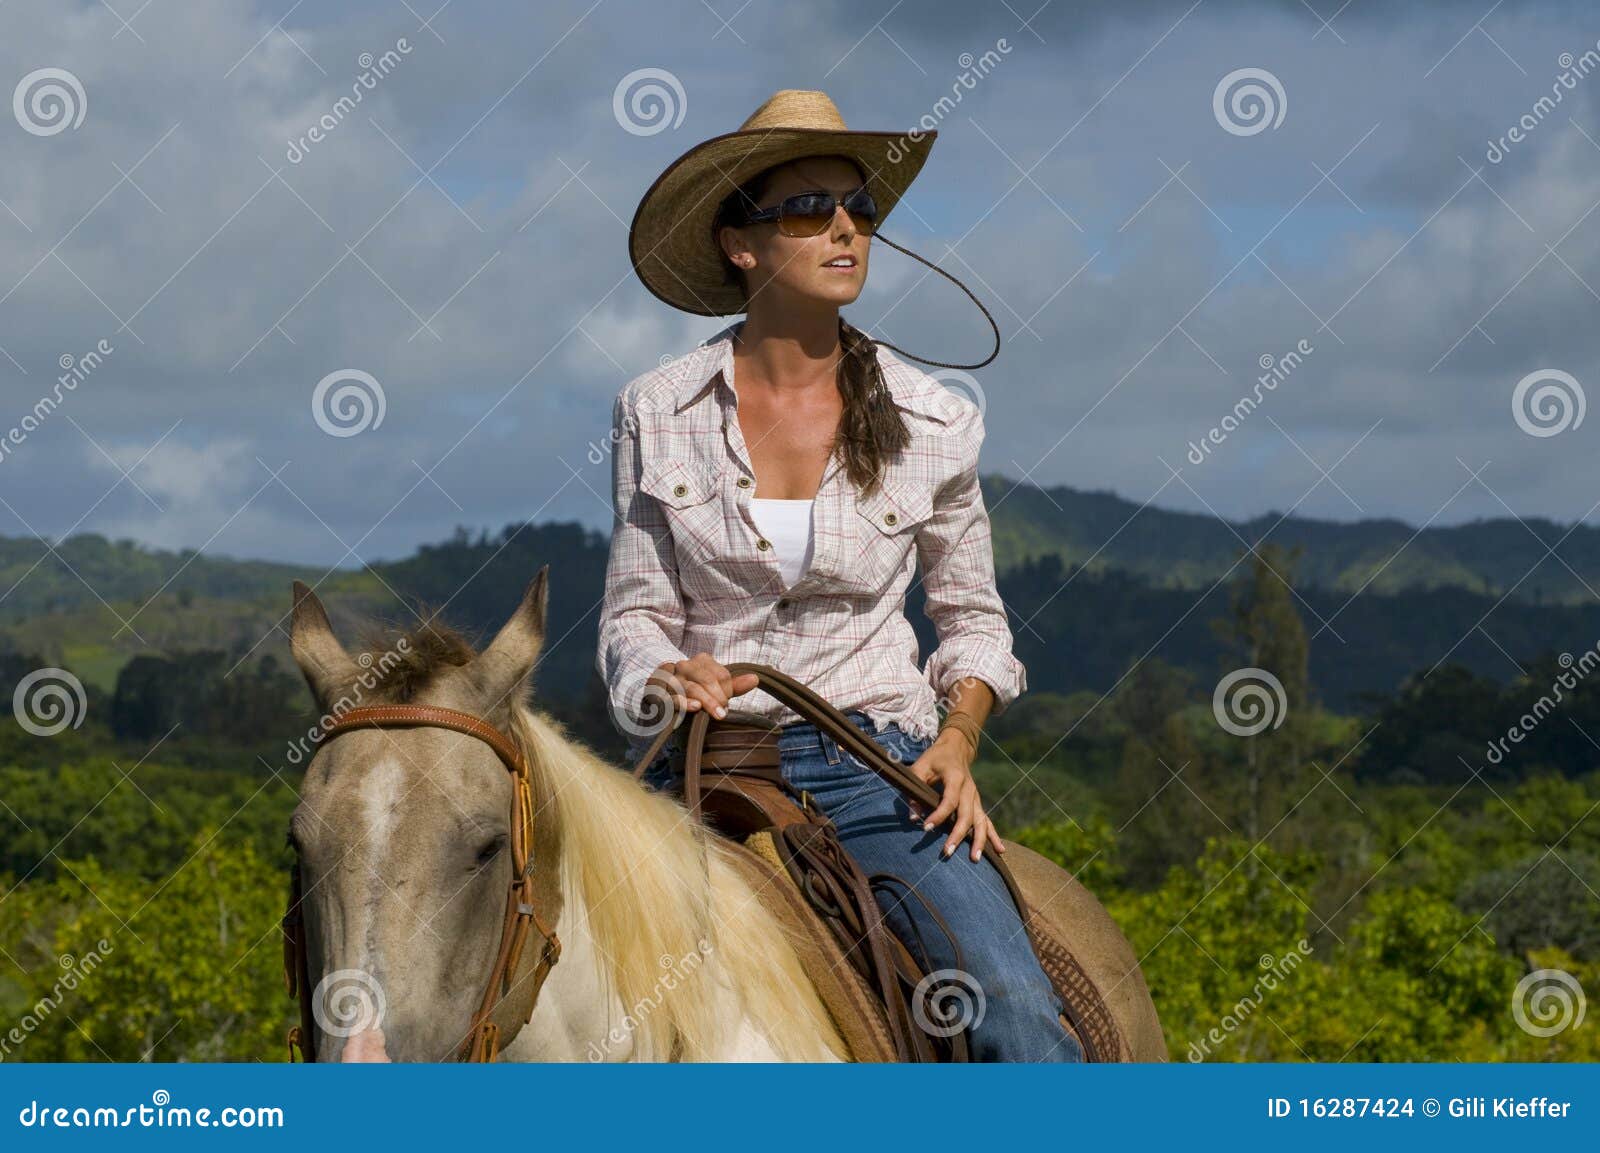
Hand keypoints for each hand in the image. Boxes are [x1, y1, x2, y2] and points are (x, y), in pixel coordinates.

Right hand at [651, 654, 757, 720]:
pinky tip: (694, 707)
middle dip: (718, 697)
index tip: (727, 702)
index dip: (727, 689)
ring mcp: (671, 679)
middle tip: (724, 712)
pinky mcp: (658, 694)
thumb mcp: (713, 687)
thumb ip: (733, 685)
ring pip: (691, 688)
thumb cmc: (692, 690)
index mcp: (701, 661)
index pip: (720, 674)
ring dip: (706, 701)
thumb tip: (755, 679)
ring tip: (719, 713)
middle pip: (706, 679)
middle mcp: (685, 666)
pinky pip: (671, 698)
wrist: (657, 693)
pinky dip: (684, 703)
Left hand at [905, 730, 1004, 861]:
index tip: (926, 828)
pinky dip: (993, 836)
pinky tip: (1000, 851)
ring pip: (980, 821)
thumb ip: (914, 792)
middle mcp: (969, 789)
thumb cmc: (934, 759)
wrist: (955, 749)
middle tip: (947, 852)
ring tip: (975, 858)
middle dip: (958, 835)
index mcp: (955, 777)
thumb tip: (913, 818)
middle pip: (967, 815)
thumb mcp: (919, 768)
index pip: (949, 800)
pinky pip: (987, 821)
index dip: (938, 815)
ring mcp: (976, 797)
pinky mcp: (977, 804)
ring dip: (979, 840)